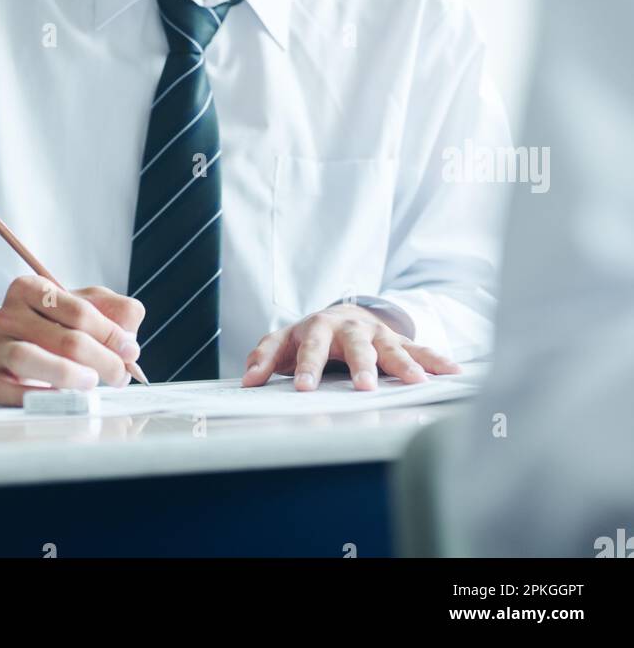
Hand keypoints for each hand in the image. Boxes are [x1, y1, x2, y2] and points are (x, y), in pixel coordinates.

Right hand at [0, 279, 144, 405]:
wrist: (13, 343)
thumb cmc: (55, 323)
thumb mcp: (85, 303)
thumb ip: (115, 310)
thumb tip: (130, 336)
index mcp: (32, 288)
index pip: (78, 311)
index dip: (111, 333)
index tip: (131, 351)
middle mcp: (9, 315)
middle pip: (62, 338)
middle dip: (101, 359)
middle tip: (120, 374)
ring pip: (29, 359)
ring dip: (69, 375)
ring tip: (93, 382)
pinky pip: (11, 392)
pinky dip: (40, 396)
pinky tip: (64, 398)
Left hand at [242, 302, 460, 391]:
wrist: (343, 313)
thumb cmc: (310, 335)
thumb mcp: (283, 342)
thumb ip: (265, 358)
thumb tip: (249, 380)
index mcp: (318, 328)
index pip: (310, 348)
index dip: (306, 367)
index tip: (303, 389)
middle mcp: (349, 328)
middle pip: (355, 345)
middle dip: (361, 365)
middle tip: (365, 387)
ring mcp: (376, 333)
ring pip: (391, 347)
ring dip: (404, 364)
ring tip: (417, 382)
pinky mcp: (398, 340)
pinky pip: (420, 349)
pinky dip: (437, 360)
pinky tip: (454, 372)